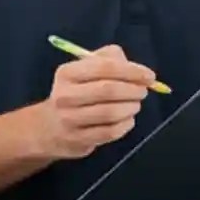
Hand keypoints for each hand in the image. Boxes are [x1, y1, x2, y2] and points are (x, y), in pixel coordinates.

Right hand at [35, 44, 155, 159]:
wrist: (49, 128)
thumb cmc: (77, 91)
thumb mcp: (87, 68)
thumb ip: (111, 59)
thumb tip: (137, 70)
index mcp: (68, 73)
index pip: (105, 68)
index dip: (132, 71)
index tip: (150, 76)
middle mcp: (65, 96)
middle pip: (109, 90)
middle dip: (133, 90)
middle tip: (144, 91)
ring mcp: (69, 120)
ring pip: (111, 113)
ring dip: (131, 107)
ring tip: (135, 104)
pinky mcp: (77, 140)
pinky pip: (110, 132)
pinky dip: (126, 124)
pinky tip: (127, 119)